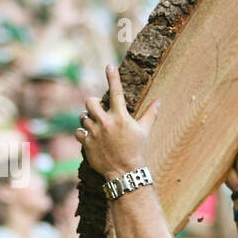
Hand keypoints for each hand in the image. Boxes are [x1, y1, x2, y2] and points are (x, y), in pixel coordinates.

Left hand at [77, 64, 158, 178]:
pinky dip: (82, 133)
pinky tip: (89, 137)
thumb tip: (159, 100)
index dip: (113, 77)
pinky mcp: (87, 143)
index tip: (109, 66)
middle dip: (93, 103)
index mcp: (121, 117)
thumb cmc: (137, 150)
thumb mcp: (145, 131)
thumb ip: (150, 114)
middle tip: (98, 109)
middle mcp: (106, 122)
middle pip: (90, 102)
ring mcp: (95, 133)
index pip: (116, 92)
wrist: (125, 172)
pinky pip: (78, 132)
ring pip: (82, 117)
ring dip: (87, 119)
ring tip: (95, 125)